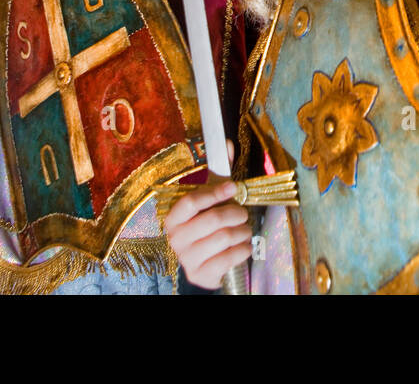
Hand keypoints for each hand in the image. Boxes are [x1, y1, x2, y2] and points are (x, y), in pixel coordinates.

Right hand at [163, 140, 251, 288]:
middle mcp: (175, 239)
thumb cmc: (210, 227)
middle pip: (211, 220)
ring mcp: (187, 259)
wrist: (208, 265)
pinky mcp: (201, 275)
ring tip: (244, 231)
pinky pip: (229, 257)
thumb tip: (225, 143)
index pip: (190, 202)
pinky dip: (244, 249)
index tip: (233, 187)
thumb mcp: (212, 202)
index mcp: (173, 218)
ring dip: (243, 232)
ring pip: (224, 238)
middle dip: (235, 214)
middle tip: (243, 213)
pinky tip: (244, 246)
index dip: (214, 193)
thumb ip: (218, 175)